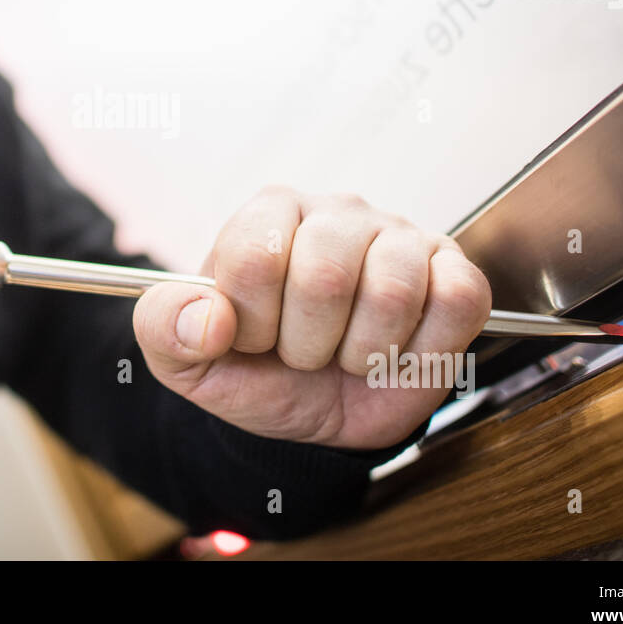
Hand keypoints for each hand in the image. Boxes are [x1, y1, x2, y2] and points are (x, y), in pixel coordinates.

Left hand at [133, 187, 490, 450]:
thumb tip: (207, 318)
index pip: (255, 256)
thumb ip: (165, 329)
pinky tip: (397, 353)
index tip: (252, 338)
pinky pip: (456, 301)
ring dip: (363, 352)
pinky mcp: (453, 271)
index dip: (251, 320)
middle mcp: (336, 212)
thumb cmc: (256, 369)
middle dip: (306, 342)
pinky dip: (424, 351)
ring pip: (393, 290)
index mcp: (269, 215)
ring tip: (349, 352)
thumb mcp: (186, 360)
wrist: (316, 410)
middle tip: (305, 351)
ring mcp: (400, 238)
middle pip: (324, 274)